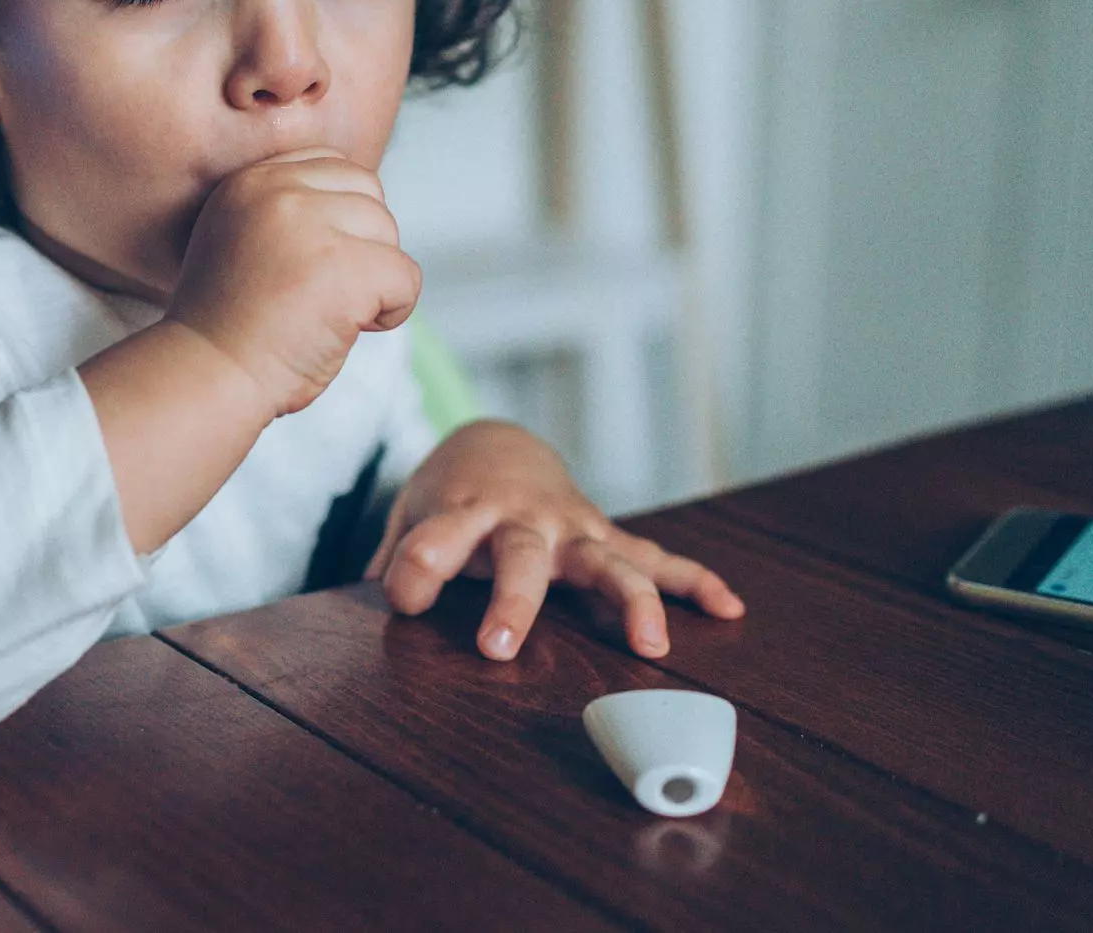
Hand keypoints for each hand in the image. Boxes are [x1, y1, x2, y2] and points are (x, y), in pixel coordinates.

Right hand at [165, 148, 420, 418]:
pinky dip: (392, 312)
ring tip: (329, 313)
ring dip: (375, 280)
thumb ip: (285, 210)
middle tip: (326, 293)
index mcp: (250, 181)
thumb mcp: (239, 239)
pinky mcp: (343, 267)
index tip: (315, 265)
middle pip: (369, 196)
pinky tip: (350, 330)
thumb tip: (361, 208)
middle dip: (363, 245)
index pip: (333, 167)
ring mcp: (310, 225)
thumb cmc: (227, 326)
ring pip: (389, 235)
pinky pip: (406, 278)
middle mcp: (277, 191)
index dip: (342, 219)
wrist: (209, 375)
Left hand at [365, 421, 744, 659]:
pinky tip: (729, 607)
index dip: (415, 569)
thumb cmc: (449, 492)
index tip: (402, 599)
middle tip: (498, 647)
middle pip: (519, 556)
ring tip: (649, 645)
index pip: (432, 539)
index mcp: (461, 512)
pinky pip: (654, 559)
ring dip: (629, 602)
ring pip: (604, 562)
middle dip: (512, 600)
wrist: (496, 444)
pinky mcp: (603, 537)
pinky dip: (694, 581)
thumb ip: (393, 555)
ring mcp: (569, 527)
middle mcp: (520, 519)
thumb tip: (363, 602)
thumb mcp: (410, 514)